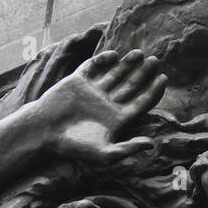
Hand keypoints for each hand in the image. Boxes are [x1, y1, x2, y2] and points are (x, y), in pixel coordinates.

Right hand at [34, 49, 167, 167]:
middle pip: (132, 85)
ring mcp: (94, 91)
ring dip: (128, 63)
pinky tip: (114, 56)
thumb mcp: (104, 154)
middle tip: (155, 60)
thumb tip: (152, 144)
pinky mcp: (78, 81)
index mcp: (117, 119)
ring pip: (116, 73)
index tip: (163, 79)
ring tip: (139, 54)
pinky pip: (94, 66)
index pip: (141, 102)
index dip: (153, 91)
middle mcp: (108, 103)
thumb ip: (128, 149)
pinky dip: (104, 60)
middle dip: (144, 72)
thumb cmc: (73, 147)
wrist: (44, 133)